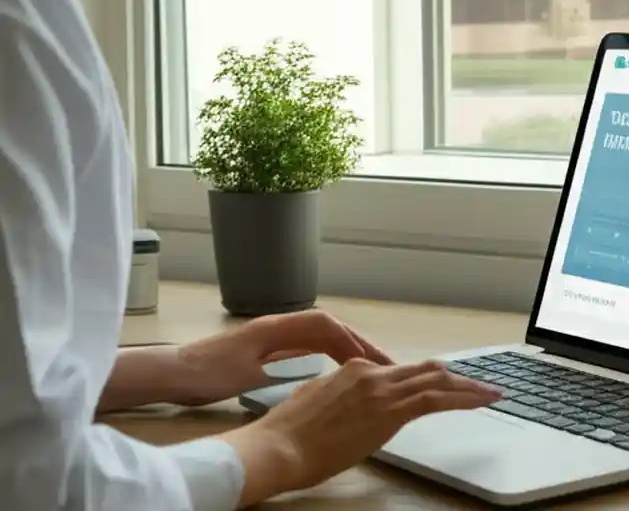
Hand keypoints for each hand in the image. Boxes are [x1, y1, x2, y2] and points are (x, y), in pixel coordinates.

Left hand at [170, 310, 393, 406]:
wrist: (173, 375)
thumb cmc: (207, 374)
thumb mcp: (249, 372)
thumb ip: (286, 362)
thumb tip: (323, 358)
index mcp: (276, 328)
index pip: (325, 324)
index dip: (350, 339)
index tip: (369, 360)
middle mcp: (278, 326)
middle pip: (328, 327)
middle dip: (357, 342)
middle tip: (383, 363)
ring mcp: (272, 337)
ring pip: (320, 337)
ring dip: (346, 348)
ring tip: (369, 367)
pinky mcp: (267, 350)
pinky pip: (308, 347)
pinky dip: (329, 355)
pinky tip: (338, 370)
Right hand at [222, 358, 500, 506]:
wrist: (278, 446)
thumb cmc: (288, 435)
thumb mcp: (315, 404)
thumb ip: (339, 399)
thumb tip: (349, 408)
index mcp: (352, 370)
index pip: (399, 373)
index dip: (423, 381)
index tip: (439, 387)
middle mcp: (371, 373)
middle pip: (424, 372)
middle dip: (455, 378)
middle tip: (479, 385)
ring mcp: (382, 389)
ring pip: (438, 382)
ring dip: (468, 387)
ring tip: (492, 392)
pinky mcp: (391, 410)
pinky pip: (438, 399)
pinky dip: (465, 397)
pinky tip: (482, 400)